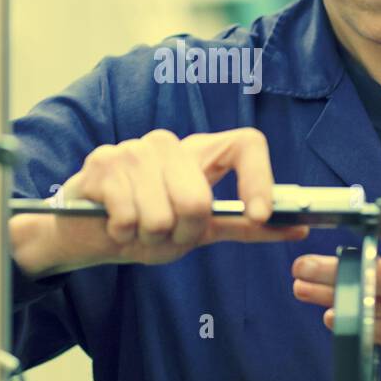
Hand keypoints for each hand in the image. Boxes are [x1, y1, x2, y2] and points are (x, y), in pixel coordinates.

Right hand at [12, 127, 308, 274]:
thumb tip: (297, 229)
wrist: (84, 233)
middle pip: (199, 198)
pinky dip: (122, 234)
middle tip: (164, 234)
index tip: (258, 214)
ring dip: (149, 237)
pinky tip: (114, 224)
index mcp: (199, 154)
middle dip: (182, 233)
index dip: (259, 179)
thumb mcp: (199, 231)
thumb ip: (243, 225)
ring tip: (136, 228)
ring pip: (162, 215)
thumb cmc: (144, 227)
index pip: (246, 143)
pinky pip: (128, 216)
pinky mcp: (102, 163)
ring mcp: (134, 149)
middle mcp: (169, 143)